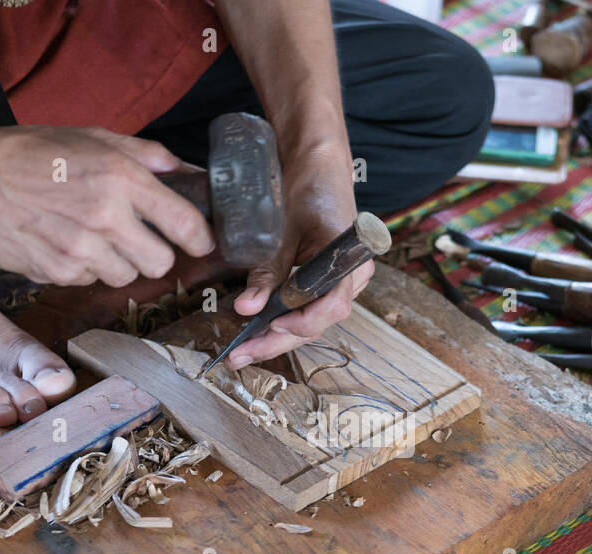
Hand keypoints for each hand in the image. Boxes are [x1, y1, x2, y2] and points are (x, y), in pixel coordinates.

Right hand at [0, 126, 215, 286]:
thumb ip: (148, 156)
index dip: (200, 239)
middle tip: (139, 239)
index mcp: (122, 178)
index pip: (186, 224)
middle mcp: (106, 217)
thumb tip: (191, 173)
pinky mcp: (56, 272)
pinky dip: (84, 268)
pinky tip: (65, 243)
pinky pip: (90, 281)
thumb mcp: (95, 137)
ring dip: (118, 263)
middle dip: (156, 254)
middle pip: (161, 263)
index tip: (199, 241)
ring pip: (126, 278)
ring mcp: (80, 249)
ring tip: (93, 237)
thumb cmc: (33, 151)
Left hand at [225, 145, 371, 368]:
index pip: (332, 306)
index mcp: (348, 260)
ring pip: (310, 321)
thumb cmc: (306, 187)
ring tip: (242, 349)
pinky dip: (281, 320)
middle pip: (317, 323)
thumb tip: (245, 308)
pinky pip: (306, 309)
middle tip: (240, 355)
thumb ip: (266, 272)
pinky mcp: (325, 282)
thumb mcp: (280, 231)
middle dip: (277, 341)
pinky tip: (256, 330)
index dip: (302, 322)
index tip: (271, 325)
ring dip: (277, 336)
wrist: (316, 161)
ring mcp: (340, 282)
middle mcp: (351, 277)